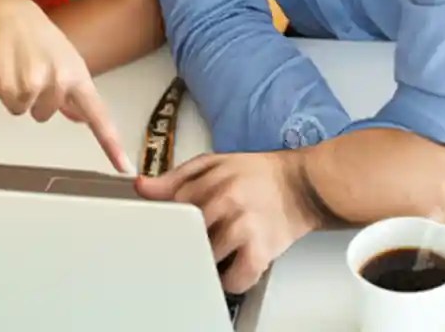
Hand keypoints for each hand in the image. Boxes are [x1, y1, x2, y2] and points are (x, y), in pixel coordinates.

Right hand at [0, 0, 133, 174]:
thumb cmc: (41, 39)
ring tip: (21, 67)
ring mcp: (34, 84)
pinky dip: (6, 92)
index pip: (99, 117)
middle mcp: (60, 81)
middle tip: (33, 70)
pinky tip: (9, 69)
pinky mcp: (9, 85)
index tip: (123, 167)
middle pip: (46, 115)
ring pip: (26, 112)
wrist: (9, 16)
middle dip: (37, 98)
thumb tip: (82, 118)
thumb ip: (74, 94)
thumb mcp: (66, 61)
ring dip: (21, 95)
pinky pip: (10, 105)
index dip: (111, 145)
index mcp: (79, 77)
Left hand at [135, 151, 316, 293]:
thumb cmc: (257, 175)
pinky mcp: (262, 251)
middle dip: (186, 240)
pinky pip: (235, 279)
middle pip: (186, 234)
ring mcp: (244, 228)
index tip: (173, 225)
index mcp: (212, 181)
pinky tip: (232, 267)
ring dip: (208, 259)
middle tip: (192, 240)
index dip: (171, 219)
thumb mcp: (215, 164)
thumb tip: (142, 188)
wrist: (302, 184)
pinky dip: (230, 280)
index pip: (173, 207)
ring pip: (206, 257)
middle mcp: (227, 202)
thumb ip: (177, 177)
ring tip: (217, 250)